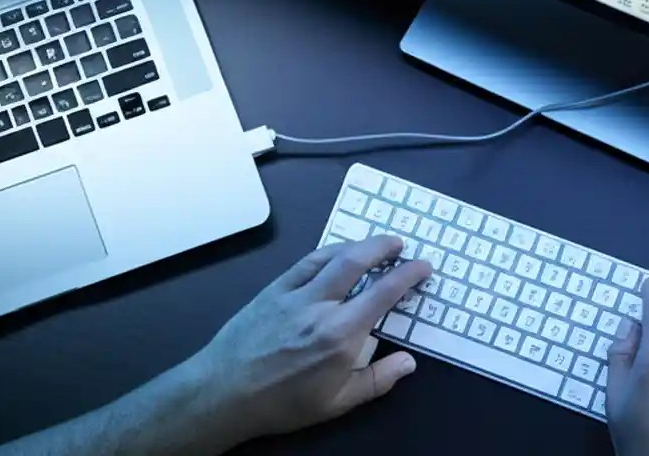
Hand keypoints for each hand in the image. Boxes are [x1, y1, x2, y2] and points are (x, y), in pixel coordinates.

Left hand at [197, 236, 431, 449]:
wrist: (225, 393)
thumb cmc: (283, 403)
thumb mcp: (337, 403)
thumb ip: (377, 380)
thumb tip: (408, 362)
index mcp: (342, 335)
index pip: (383, 293)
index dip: (408, 275)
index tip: (423, 266)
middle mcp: (321, 307)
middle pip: (358, 261)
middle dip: (384, 247)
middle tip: (400, 245)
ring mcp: (294, 294)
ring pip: (332, 256)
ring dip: (358, 245)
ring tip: (374, 244)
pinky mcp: (273, 290)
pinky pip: (305, 262)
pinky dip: (326, 252)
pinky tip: (335, 253)